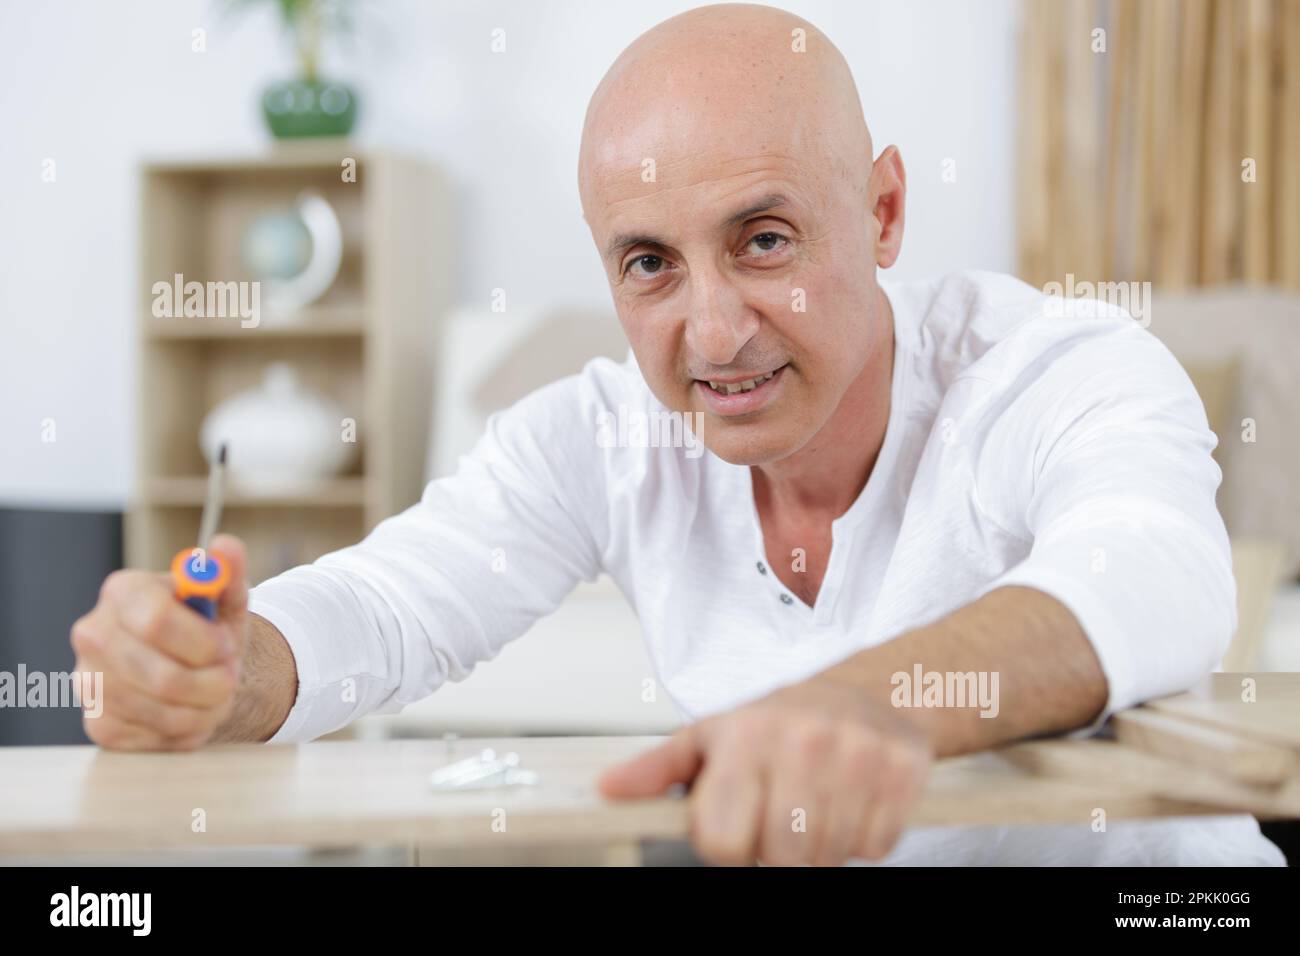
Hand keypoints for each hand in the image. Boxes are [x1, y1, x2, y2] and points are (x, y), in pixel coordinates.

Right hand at [70, 534, 249, 750]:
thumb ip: (229, 571)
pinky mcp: (98, 724)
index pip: (156, 621)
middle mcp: (93, 634)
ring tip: (217, 692)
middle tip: (229, 676)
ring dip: (207, 707)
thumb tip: (227, 546)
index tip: (226, 647)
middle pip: (162, 676)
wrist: (192, 669)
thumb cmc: (206, 628)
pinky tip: (193, 710)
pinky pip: (155, 738)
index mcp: (123, 591)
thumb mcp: (225, 598)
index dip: (202, 641)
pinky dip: (189, 729)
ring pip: (163, 712)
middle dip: (212, 683)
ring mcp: (88, 682)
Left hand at [598, 676, 932, 865]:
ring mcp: (857, 755)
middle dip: (779, 850)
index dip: (727, 847)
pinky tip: (853, 802)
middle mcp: (801, 741)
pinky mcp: (902, 770)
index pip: (721, 840)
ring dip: (823, 846)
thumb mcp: (713, 735)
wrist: (869, 689)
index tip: (738, 828)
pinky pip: (877, 847)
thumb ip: (658, 769)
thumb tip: (608, 789)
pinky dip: (866, 838)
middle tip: (784, 815)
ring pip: (830, 856)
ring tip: (818, 804)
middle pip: (781, 859)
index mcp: (744, 736)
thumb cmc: (780, 720)